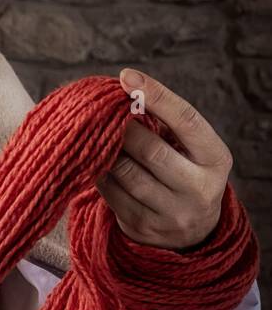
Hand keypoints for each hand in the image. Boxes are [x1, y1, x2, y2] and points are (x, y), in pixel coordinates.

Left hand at [95, 68, 232, 251]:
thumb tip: (125, 88)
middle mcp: (199, 190)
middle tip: (105, 113)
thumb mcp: (192, 149)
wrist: (190, 232)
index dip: (157, 96)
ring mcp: (170, 214)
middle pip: (151, 150)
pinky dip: (97, 171)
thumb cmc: (185, 171)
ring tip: (97, 134)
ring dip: (106, 150)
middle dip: (123, 128)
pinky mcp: (142, 228)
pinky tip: (94, 159)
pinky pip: (110, 193)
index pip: (187, 120)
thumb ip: (167, 123)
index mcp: (216, 160)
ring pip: (126, 173)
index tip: (127, 77)